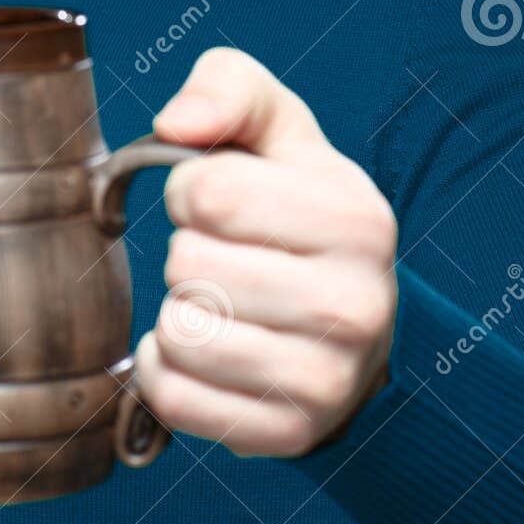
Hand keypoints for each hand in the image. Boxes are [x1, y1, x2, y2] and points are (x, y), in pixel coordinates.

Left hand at [134, 48, 398, 456]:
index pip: (207, 191)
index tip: (217, 200)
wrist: (355, 322)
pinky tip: (206, 349)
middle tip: (224, 257)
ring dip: (177, 311)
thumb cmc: (296, 207)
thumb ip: (225, 88)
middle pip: (187, 265)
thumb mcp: (275, 128)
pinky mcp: (288, 435)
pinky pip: (173, 397)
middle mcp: (355, 304)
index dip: (190, 188)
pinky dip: (166, 369)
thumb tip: (176, 123)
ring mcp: (327, 380)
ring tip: (219, 303)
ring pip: (178, 334)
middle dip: (186, 251)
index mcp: (357, 216)